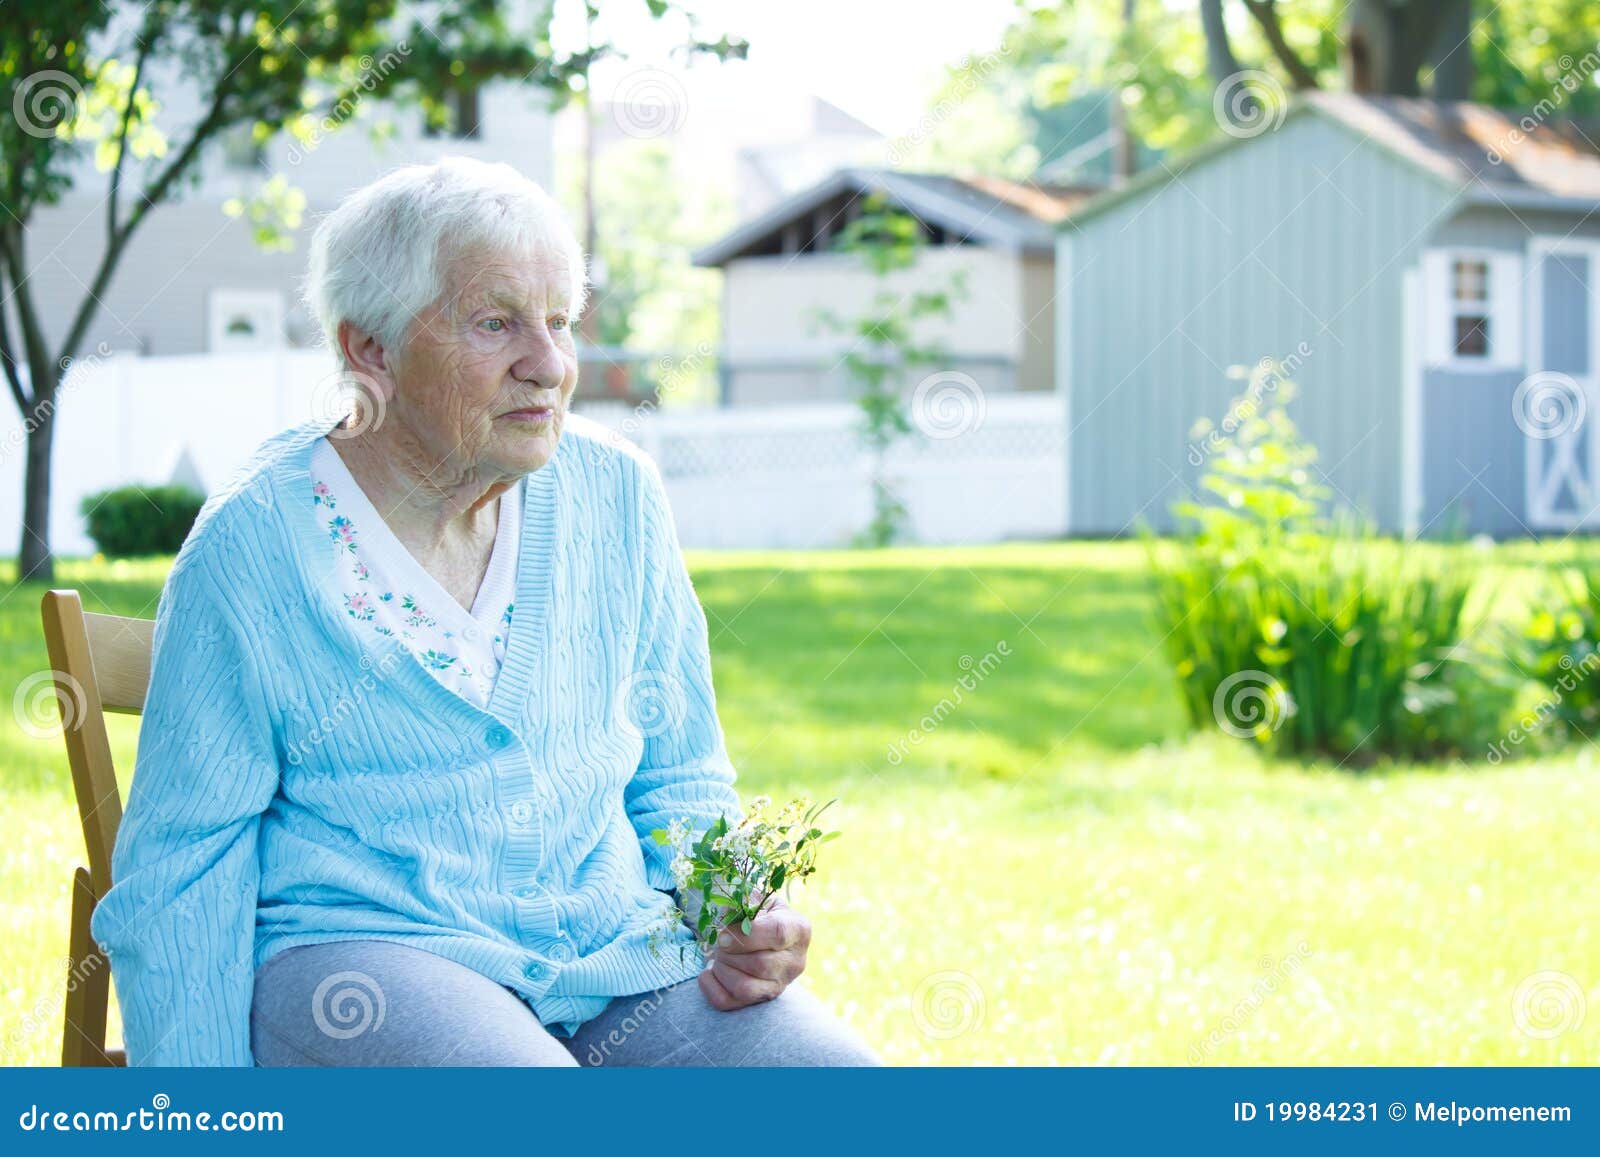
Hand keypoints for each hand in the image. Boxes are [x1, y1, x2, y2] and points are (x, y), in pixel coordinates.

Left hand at [698, 895, 810, 1011]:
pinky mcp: (758, 1001)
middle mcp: (795, 962)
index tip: (723, 934)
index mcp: (799, 930)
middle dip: (730, 952)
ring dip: (722, 968)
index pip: (777, 933)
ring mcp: (778, 986)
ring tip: (719, 955)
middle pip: (759, 964)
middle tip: (719, 942)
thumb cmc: (760, 917)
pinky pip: (726, 1001)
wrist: (763, 941)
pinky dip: (709, 985)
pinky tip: (711, 970)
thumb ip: (744, 902)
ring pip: (744, 987)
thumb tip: (727, 911)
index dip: (746, 935)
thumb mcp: (758, 901)